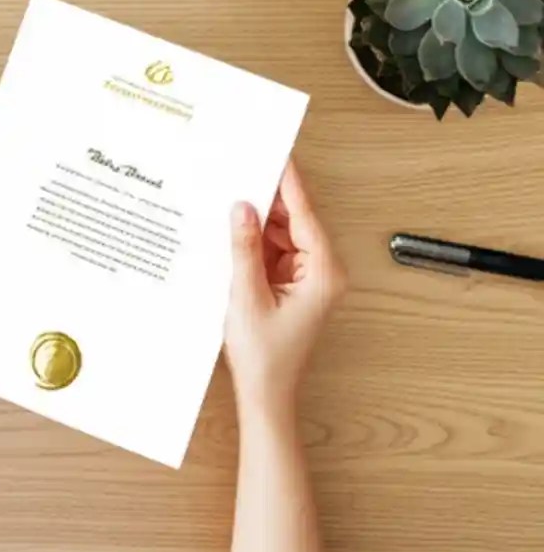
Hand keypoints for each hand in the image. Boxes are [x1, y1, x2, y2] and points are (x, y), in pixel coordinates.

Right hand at [225, 162, 345, 416]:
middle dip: (267, 201)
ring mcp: (306, 279)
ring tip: (229, 201)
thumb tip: (242, 209)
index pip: (305, 215)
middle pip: (295, 222)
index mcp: (323, 273)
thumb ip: (244, 248)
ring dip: (257, 224)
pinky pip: (273, 253)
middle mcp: (321, 272)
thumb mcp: (247, 296)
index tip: (277, 156)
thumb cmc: (264, 357)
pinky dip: (254, 243)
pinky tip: (232, 232)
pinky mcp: (290, 286)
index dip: (289, 184)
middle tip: (240, 172)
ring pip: (282, 236)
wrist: (265, 395)